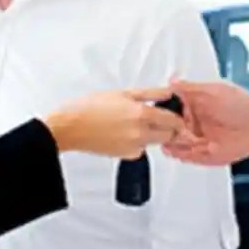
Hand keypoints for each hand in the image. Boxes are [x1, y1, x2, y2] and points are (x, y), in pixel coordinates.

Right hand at [43, 88, 188, 158]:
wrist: (70, 127)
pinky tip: (125, 132)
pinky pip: (141, 149)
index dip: (178, 118)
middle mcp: (141, 134)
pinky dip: (139, 142)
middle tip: (160, 117)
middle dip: (168, 127)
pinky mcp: (126, 156)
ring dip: (154, 134)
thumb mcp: (123, 93)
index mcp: (142, 115)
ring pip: (155, 142)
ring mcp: (134, 147)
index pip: (174, 121)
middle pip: (168, 135)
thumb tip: (168, 93)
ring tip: (135, 122)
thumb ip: (150, 94)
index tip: (177, 114)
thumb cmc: (90, 107)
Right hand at [162, 79, 248, 165]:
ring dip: (170, 141)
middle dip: (165, 127)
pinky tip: (170, 150)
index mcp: (198, 106)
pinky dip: (179, 154)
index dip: (164, 110)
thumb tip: (172, 81)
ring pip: (178, 142)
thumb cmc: (239, 106)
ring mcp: (201, 140)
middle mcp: (198, 123)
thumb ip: (190, 88)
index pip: (173, 108)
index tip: (155, 110)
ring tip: (161, 138)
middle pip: (173, 127)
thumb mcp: (212, 90)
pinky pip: (188, 156)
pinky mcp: (206, 155)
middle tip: (157, 126)